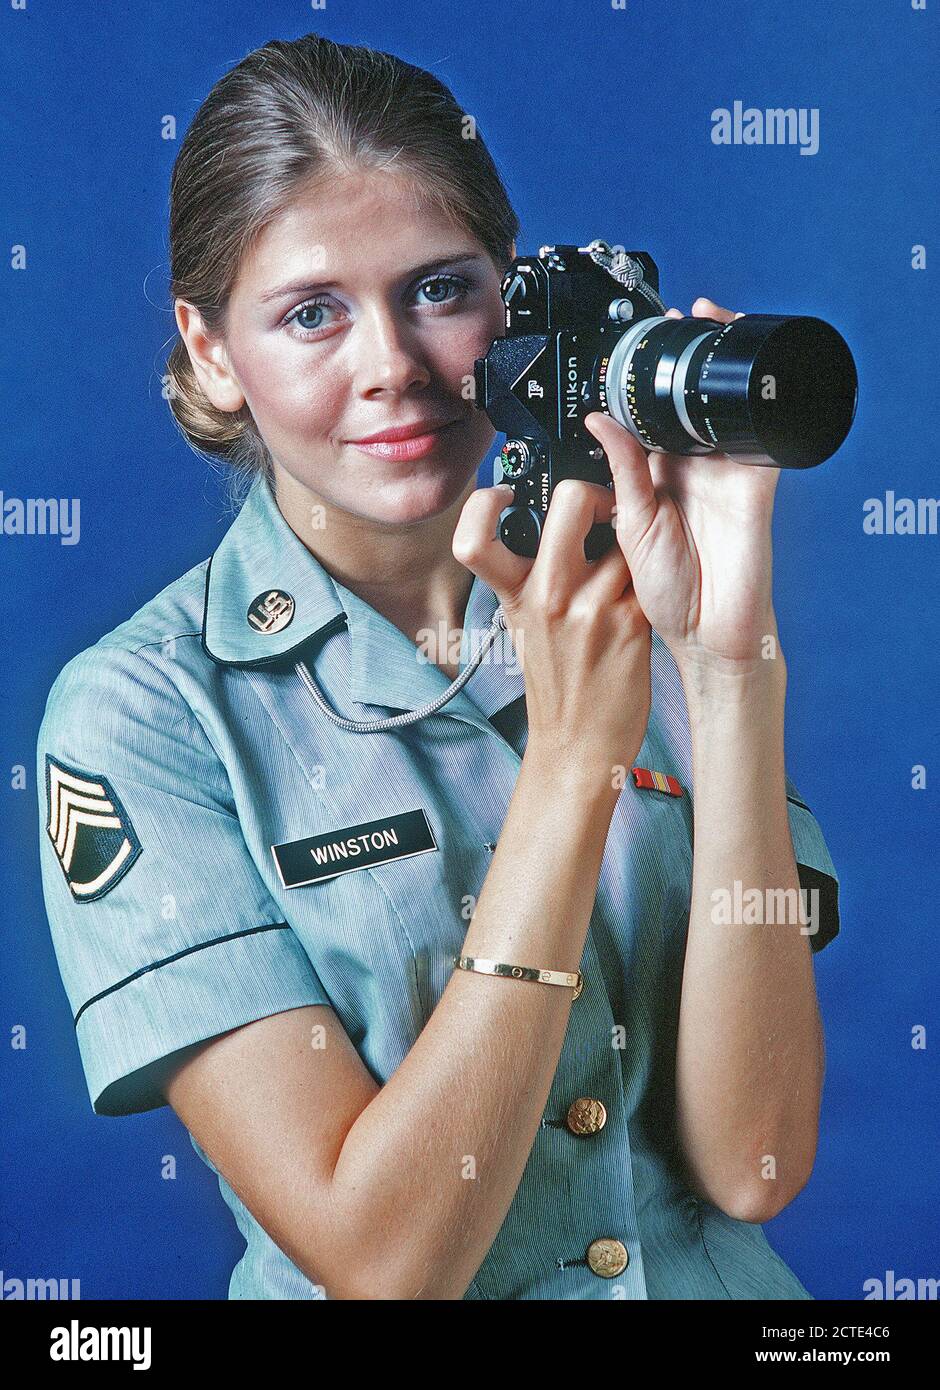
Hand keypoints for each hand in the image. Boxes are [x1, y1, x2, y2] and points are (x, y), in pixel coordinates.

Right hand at [452, 478, 651, 778]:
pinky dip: (648, 576)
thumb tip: (552, 520)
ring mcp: (591, 606)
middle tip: (600, 513)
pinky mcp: (632, 620)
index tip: (507, 495)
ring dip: (630, 543)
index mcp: (513, 594)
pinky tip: (640, 597)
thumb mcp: (524, 625)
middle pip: (573, 499)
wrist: (579, 745)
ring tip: (624, 570)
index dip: (485, 501)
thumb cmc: (556, 684)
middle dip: (593, 493)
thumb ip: (530, 573)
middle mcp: (547, 595)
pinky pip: (646, 572)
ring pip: (626, 534)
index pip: (474, 535)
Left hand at [583, 298, 781, 676]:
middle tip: (671, 317)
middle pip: (688, 402)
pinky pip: (763, 434)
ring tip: (707, 321)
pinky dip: (756, 401)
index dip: (640, 382)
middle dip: (682, 360)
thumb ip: (620, 469)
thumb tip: (598, 419)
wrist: (706, 632)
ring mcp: (727, 472)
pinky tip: (743, 372)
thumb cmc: (666, 591)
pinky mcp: (758, 481)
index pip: (648, 417)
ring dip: (717, 367)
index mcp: (656, 475)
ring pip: (724, 407)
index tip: (627, 344)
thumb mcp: (630, 523)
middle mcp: (692, 468)